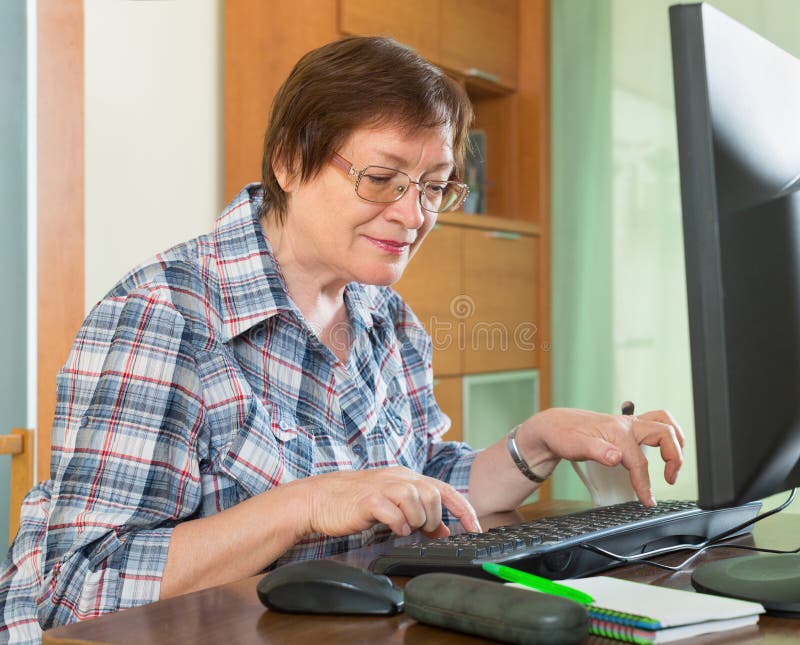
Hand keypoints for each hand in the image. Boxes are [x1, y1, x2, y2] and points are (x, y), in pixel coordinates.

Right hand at [299, 466, 481, 538]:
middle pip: (433, 494)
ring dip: (417, 521)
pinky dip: (398, 524)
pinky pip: (393, 512)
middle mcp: (397, 477)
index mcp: (406, 477)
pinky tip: (393, 528)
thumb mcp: (393, 505)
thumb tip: (444, 529)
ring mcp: (382, 487)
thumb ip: (419, 513)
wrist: (320, 499)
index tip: (475, 528)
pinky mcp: (367, 500)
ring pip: (416, 500)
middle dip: (434, 518)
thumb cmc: (355, 502)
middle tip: (424, 530)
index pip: (444, 489)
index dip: (463, 509)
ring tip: (405, 528)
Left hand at [518, 408, 684, 505]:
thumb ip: (597, 451)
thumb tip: (617, 457)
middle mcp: (626, 424)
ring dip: (675, 440)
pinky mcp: (626, 427)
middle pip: (664, 432)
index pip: (639, 461)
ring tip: (675, 462)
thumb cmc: (562, 435)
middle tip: (669, 478)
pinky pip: (654, 424)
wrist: (553, 426)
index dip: (645, 484)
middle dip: (674, 456)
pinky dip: (666, 436)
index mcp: (617, 431)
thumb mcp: (574, 446)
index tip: (647, 501)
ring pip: (663, 422)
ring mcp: (627, 424)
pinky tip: (662, 450)